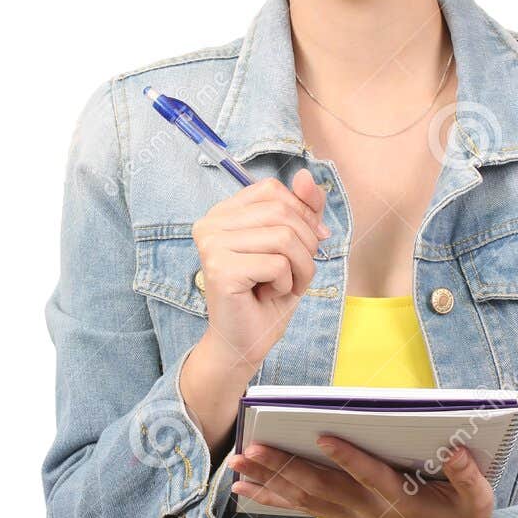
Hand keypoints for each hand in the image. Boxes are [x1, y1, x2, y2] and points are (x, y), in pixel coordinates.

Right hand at [193, 167, 329, 375]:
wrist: (246, 342)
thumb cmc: (267, 294)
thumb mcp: (294, 245)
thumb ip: (301, 208)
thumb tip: (304, 174)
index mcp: (223, 213)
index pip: (273, 190)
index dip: (302, 214)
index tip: (308, 243)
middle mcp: (210, 223)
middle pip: (282, 212)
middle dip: (306, 245)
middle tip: (295, 272)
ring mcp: (212, 245)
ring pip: (285, 238)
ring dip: (300, 268)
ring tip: (285, 285)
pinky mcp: (221, 269)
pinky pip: (278, 264)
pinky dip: (287, 284)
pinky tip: (269, 294)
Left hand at [226, 436, 512, 517]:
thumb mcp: (478, 500)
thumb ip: (468, 475)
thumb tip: (458, 451)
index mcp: (401, 499)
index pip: (371, 475)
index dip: (348, 457)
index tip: (323, 436)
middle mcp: (370, 508)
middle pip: (322, 485)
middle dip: (285, 467)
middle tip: (252, 449)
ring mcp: (355, 516)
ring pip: (307, 497)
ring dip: (270, 482)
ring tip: (238, 467)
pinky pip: (305, 508)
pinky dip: (275, 498)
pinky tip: (247, 491)